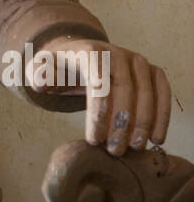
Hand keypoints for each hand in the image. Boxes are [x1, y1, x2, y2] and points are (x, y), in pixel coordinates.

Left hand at [27, 37, 170, 155]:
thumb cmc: (59, 67)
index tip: (94, 140)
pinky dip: (162, 115)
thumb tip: (43, 82)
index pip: (98, 81)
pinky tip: (156, 138)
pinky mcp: (151, 71)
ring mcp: (137, 60)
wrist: (78, 55)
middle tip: (114, 151)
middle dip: (121, 123)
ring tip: (134, 149)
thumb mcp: (41, 69)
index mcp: (89, 51)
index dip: (98, 113)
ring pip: (146, 91)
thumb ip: (38, 75)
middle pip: (124, 88)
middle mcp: (117, 52)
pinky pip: (162, 92)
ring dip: (143, 122)